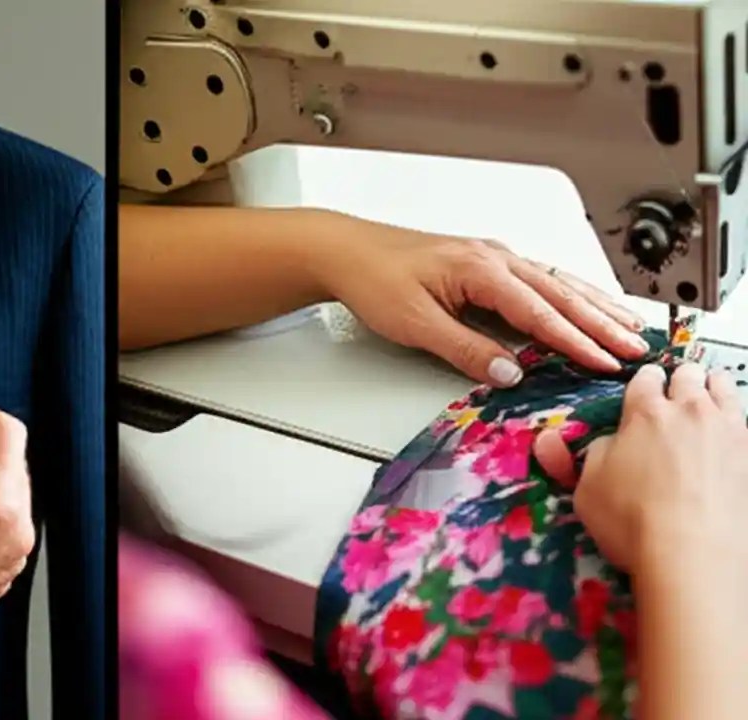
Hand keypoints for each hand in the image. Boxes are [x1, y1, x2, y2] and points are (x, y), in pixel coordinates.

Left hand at [320, 227, 649, 385]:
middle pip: (560, 293)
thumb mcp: (416, 324)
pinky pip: (540, 279)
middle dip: (602, 322)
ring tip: (628, 325)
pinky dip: (569, 294)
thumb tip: (510, 373)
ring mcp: (492, 258)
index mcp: (482, 270)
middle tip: (637, 347)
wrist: (344, 251)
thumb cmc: (373, 279)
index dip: (576, 341)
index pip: (541, 312)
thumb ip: (465, 349)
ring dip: (593, 305)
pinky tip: (583, 304)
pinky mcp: (484, 264)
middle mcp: (494, 258)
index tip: (605, 362)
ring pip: (556, 282)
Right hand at [534, 364, 747, 569]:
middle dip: (680, 381)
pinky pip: (747, 418)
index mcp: (644, 412)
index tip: (643, 395)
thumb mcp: (588, 487)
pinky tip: (728, 437)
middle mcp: (689, 410)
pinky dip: (736, 420)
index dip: (643, 384)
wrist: (694, 556)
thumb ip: (594, 453)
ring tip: (707, 403)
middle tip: (675, 399)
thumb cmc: (631, 521)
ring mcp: (728, 429)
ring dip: (712, 389)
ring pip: (724, 386)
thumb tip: (605, 439)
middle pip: (689, 373)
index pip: (645, 378)